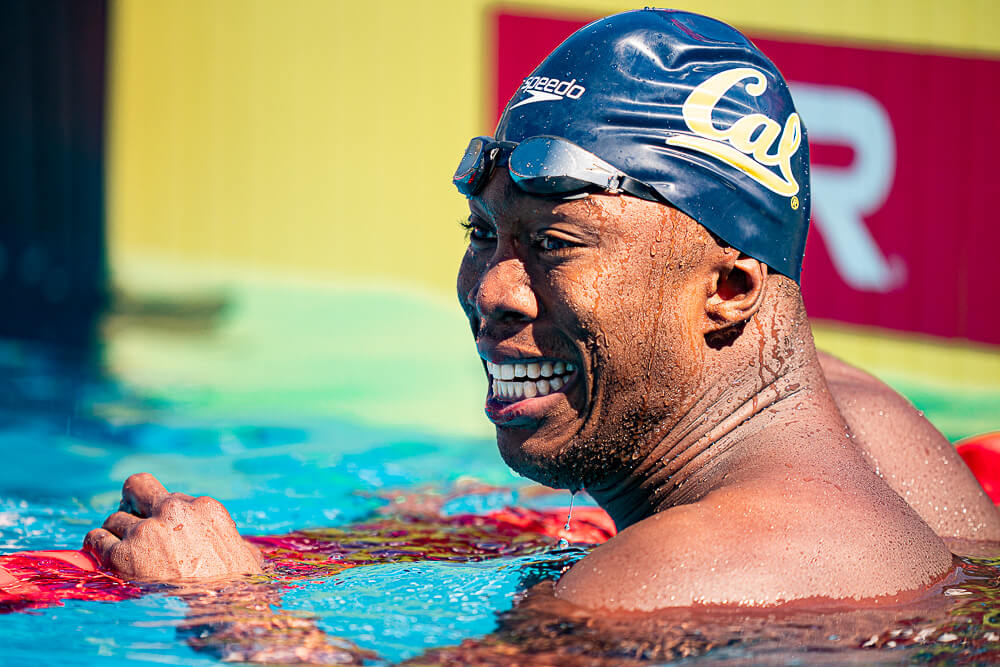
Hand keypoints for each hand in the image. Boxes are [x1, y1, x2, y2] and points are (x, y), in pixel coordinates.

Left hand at [84, 473, 263, 580]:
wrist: (220, 606)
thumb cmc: (238, 586)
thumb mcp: (246, 555)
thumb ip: (237, 545)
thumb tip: (243, 551)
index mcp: (203, 507)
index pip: (171, 495)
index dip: (162, 512)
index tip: (160, 526)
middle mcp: (173, 511)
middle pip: (136, 487)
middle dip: (131, 502)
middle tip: (129, 520)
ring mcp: (146, 531)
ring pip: (114, 518)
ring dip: (114, 532)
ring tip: (119, 549)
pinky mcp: (123, 555)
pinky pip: (96, 539)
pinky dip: (96, 546)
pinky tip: (101, 555)